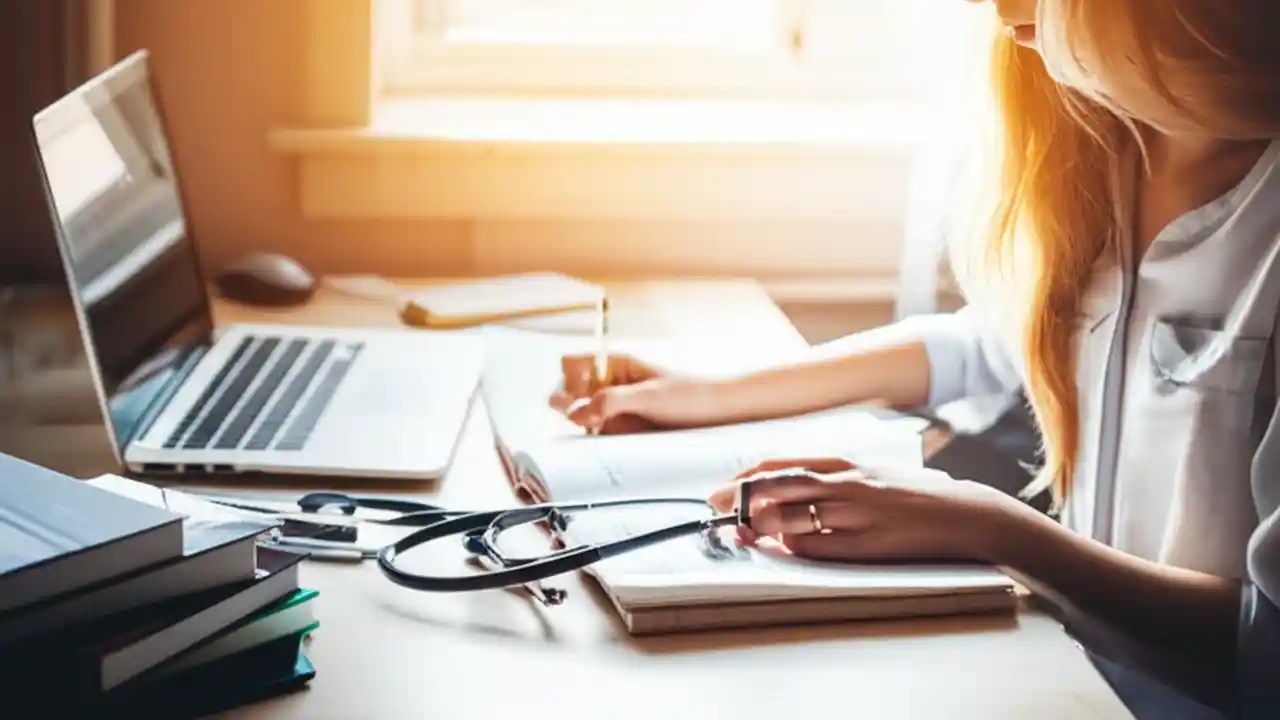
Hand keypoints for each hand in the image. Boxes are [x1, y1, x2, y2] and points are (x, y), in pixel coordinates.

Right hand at [548, 354, 723, 433]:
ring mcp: (612, 409)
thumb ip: (612, 401)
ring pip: (576, 414)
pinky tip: (606, 440)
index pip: (570, 365)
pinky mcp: (618, 431)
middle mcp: (608, 385)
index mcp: (613, 365)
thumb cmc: (690, 396)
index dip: (568, 380)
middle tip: (586, 417)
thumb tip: (576, 412)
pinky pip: (593, 434)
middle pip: (567, 391)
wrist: (718, 416)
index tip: (581, 394)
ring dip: (578, 424)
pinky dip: (591, 439)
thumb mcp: (650, 395)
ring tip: (598, 428)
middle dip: (568, 404)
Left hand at [709, 458, 1023, 562]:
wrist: (962, 512)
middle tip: (715, 508)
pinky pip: (817, 547)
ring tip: (740, 531)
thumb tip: (790, 488)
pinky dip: (792, 547)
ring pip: (791, 518)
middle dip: (739, 499)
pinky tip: (780, 548)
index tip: (723, 487)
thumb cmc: (914, 493)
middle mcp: (845, 483)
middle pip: (777, 488)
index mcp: (845, 463)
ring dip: (760, 526)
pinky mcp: (865, 543)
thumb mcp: (871, 471)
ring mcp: (854, 514)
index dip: (745, 477)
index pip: (781, 466)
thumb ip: (833, 478)